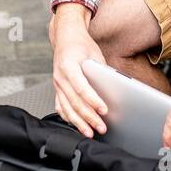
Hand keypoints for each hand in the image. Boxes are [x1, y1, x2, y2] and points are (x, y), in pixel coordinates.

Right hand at [48, 3, 109, 137]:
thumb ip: (101, 72)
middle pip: (74, 102)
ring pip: (66, 108)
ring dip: (79, 123)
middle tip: (101, 127)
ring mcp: (56, 84)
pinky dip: (69, 118)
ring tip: (90, 132)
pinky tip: (77, 125)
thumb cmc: (80, 45)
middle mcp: (60, 77)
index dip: (93, 100)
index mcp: (68, 66)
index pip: (81, 87)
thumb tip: (113, 89)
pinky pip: (61, 107)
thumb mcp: (95, 54)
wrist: (65, 38)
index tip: (104, 110)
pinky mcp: (57, 89)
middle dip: (89, 117)